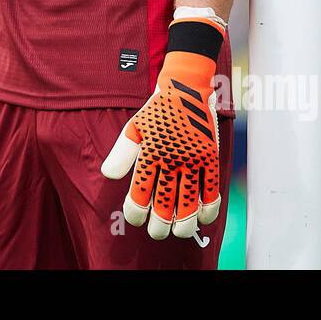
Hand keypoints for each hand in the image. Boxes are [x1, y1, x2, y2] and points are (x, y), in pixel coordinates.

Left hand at [101, 49, 221, 239]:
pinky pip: (212, 190)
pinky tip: (202, 218)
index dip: (135, 211)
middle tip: (156, 232)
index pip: (140, 193)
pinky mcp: (210, 158)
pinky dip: (208, 208)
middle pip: (165, 204)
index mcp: (150, 152)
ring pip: (189, 203)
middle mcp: (172, 159)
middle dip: (159, 224)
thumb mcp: (134, 127)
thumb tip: (109, 176)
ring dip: (183, 224)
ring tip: (177, 232)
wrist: (186, 88)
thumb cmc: (156, 111)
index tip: (135, 218)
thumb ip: (122, 154)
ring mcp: (193, 160)